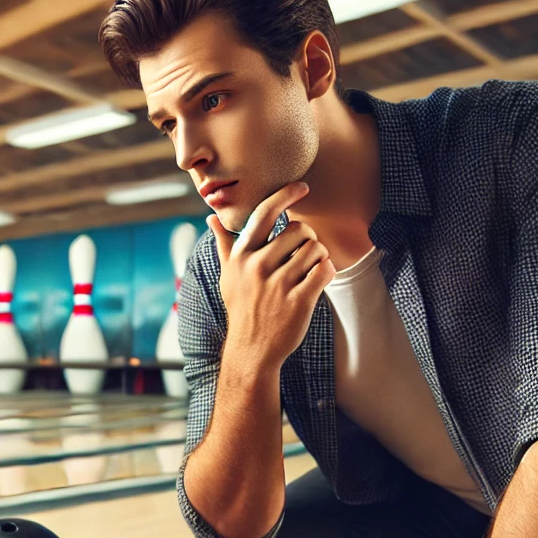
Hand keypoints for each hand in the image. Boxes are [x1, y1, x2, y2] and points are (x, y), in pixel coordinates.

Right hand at [207, 181, 334, 371]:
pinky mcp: (299, 300)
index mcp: (242, 257)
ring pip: (315, 249)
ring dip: (317, 258)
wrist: (251, 350)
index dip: (286, 194)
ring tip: (307, 272)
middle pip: (299, 230)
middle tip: (302, 255)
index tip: (301, 187)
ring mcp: (278, 284)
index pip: (264, 213)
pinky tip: (316, 281)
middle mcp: (258, 267)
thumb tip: (211, 218)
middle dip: (307, 239)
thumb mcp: (228, 276)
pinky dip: (326, 272)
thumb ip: (225, 245)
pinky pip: (325, 270)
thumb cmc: (241, 309)